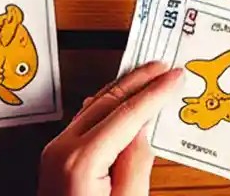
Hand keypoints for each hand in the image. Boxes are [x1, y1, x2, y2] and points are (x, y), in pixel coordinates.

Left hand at [37, 62, 184, 195]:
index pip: (127, 113)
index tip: (176, 76)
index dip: (155, 92)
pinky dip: (108, 106)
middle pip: (107, 101)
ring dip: (124, 88)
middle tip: (165, 66)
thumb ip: (138, 162)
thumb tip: (144, 129)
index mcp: (81, 161)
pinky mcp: (55, 159)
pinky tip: (124, 101)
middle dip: (139, 80)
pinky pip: (85, 120)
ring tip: (150, 76)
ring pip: (94, 105)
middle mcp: (61, 150)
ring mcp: (54, 153)